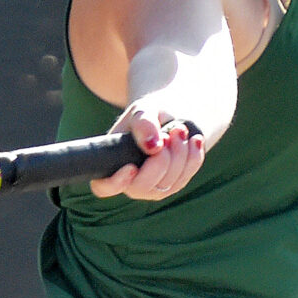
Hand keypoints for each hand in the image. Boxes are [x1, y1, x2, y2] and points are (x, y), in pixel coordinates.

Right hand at [90, 106, 204, 199]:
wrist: (172, 116)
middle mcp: (129, 182)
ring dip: (179, 154)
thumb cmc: (150, 114)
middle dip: (160, 160)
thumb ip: (143, 123)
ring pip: (167, 184)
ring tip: (180, 129)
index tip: (131, 167)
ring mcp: (152, 188)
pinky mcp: (173, 186)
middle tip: (170, 133)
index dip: (114, 183)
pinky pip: (186, 178)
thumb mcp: (144, 110)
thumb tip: (153, 147)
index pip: (103, 187)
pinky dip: (193, 157)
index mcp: (111, 163)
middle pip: (142, 187)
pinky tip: (194, 139)